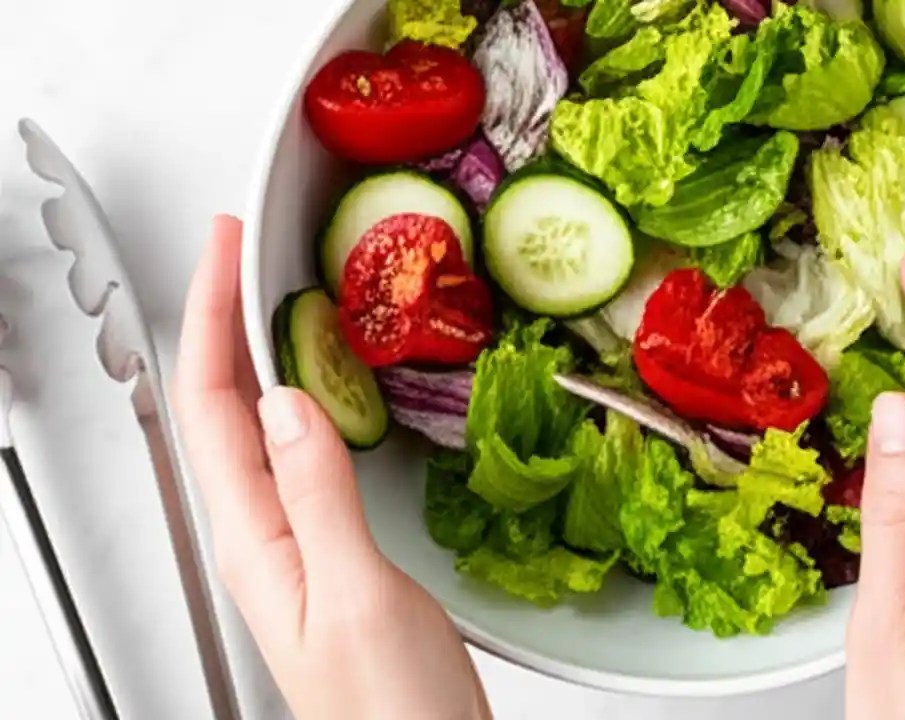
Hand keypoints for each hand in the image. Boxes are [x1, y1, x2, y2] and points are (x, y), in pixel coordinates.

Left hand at [172, 216, 490, 719]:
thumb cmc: (390, 705)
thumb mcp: (354, 594)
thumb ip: (319, 496)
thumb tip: (289, 401)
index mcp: (254, 540)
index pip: (211, 406)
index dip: (210, 317)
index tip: (224, 249)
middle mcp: (264, 534)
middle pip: (222, 406)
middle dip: (221, 317)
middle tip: (240, 249)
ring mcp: (297, 540)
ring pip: (260, 423)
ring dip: (260, 349)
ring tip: (274, 294)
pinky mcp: (335, 545)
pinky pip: (304, 450)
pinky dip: (310, 394)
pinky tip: (330, 385)